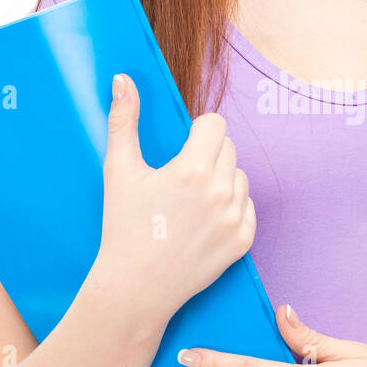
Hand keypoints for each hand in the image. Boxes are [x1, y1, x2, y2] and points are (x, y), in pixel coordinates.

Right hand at [96, 76, 254, 320]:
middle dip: (207, 155)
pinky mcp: (243, 242)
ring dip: (220, 180)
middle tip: (180, 179)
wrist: (135, 288)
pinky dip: (230, 208)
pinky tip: (203, 221)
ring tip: (190, 202)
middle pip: (228, 148)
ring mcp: (235, 219)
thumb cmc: (124, 227)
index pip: (215, 124)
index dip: (197, 132)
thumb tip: (122, 79)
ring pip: (239, 176)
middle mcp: (220, 192)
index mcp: (192, 169)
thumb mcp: (119, 171)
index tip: (181, 148)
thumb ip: (123, 120)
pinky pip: (247, 206)